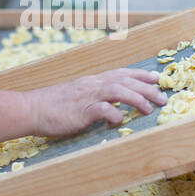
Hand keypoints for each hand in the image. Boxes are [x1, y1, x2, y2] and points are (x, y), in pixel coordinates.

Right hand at [26, 68, 166, 136]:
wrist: (32, 108)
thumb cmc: (54, 106)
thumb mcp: (78, 96)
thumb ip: (95, 98)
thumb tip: (111, 106)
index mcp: (93, 81)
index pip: (121, 73)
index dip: (141, 75)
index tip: (156, 79)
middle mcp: (93, 85)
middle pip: (125, 81)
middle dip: (147, 89)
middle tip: (162, 98)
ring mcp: (87, 97)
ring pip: (118, 91)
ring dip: (136, 99)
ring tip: (149, 109)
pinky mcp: (80, 111)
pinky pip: (101, 110)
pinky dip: (113, 115)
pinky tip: (119, 122)